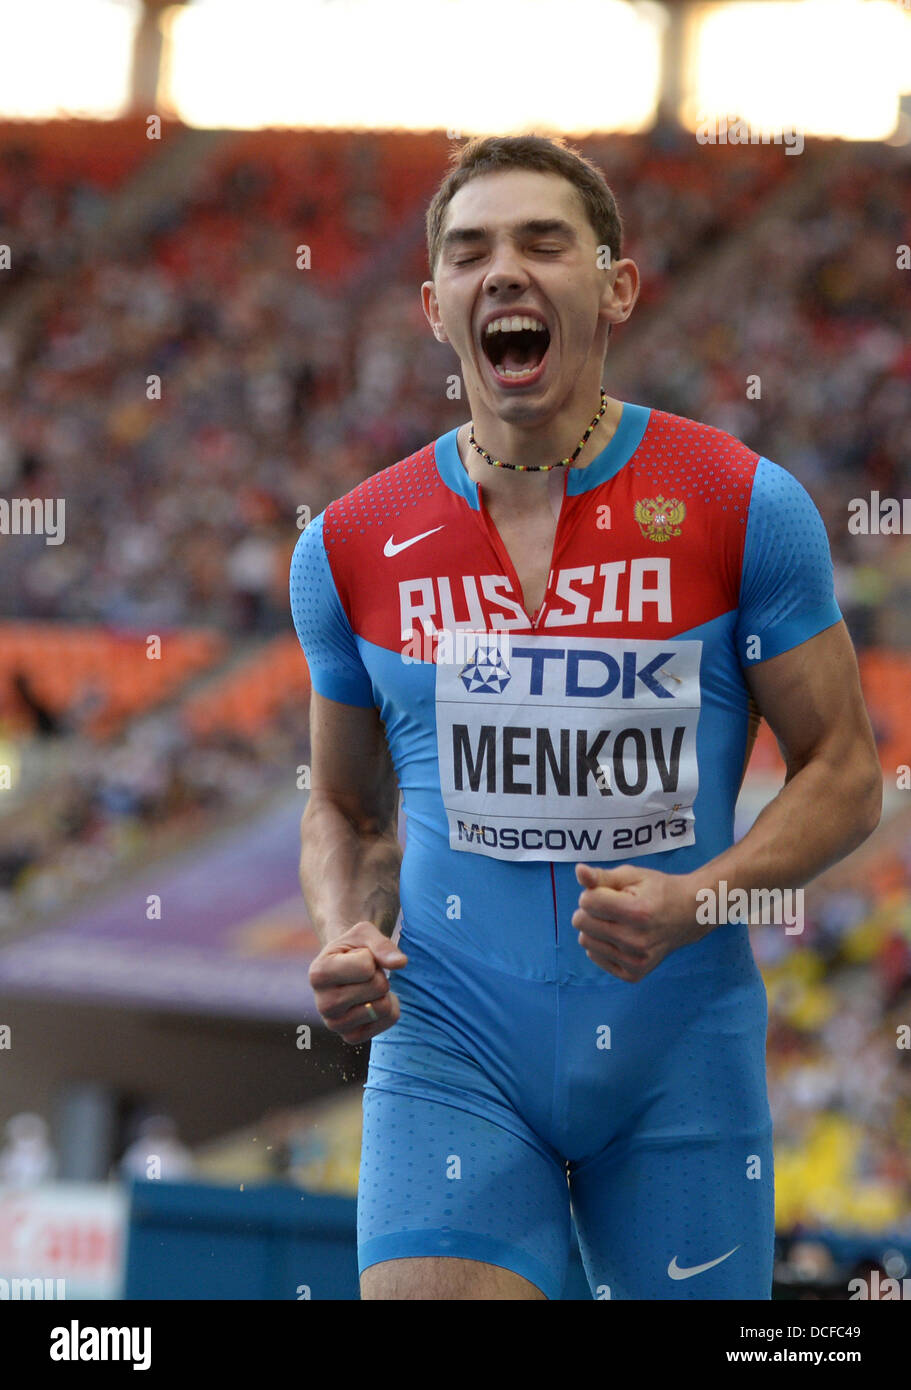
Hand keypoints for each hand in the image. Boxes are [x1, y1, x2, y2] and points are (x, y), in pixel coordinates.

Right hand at [308, 920, 406, 1044]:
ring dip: (383, 991)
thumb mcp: (364, 934)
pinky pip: (390, 1019)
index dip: (370, 957)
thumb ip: (382, 945)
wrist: (343, 967)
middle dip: (379, 974)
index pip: (366, 967)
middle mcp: (323, 1004)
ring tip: (366, 986)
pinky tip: (371, 1000)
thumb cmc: (353, 948)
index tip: (357, 957)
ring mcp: (335, 1024)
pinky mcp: (352, 1037)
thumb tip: (400, 963)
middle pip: (378, 987)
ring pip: (384, 1007)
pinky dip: (390, 1005)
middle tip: (364, 974)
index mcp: (318, 973)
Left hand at [572, 863, 700, 981]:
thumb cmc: (658, 891)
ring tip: (618, 921)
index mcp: (638, 912)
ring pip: (585, 941)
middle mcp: (636, 941)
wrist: (689, 915)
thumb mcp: (633, 876)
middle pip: (581, 922)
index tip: (611, 892)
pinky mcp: (633, 974)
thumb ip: (603, 876)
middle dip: (591, 910)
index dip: (594, 892)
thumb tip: (579, 872)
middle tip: (614, 906)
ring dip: (595, 928)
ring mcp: (636, 961)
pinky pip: (594, 956)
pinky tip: (621, 936)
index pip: (586, 901)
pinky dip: (602, 944)